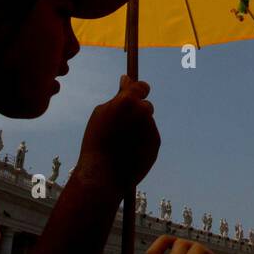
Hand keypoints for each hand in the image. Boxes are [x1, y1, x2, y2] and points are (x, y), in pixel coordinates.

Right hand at [74, 75, 159, 192]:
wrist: (104, 174)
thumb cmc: (97, 141)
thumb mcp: (101, 113)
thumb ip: (118, 96)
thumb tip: (127, 80)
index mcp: (128, 101)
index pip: (142, 86)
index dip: (137, 90)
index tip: (133, 93)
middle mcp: (143, 112)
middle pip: (145, 105)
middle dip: (136, 112)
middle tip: (121, 126)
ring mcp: (151, 128)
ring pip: (146, 123)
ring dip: (138, 128)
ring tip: (121, 143)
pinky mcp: (156, 143)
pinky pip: (149, 136)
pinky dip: (141, 141)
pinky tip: (128, 151)